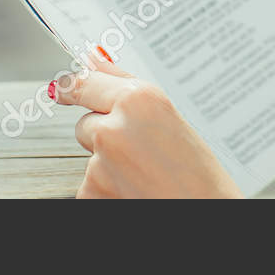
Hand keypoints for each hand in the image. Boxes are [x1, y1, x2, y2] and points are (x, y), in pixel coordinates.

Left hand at [53, 51, 240, 198]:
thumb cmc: (202, 176)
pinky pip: (90, 184)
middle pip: (87, 123)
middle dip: (105, 134)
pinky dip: (108, 189)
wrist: (209, 214)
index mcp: (139, 100)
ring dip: (109, 165)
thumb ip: (129, 89)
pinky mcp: (90, 193)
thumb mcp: (173, 122)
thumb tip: (95, 60)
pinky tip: (136, 191)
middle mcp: (114, 129)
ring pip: (90, 157)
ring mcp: (98, 165)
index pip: (84, 83)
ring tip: (147, 175)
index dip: (75, 87)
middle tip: (140, 151)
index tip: (66, 90)